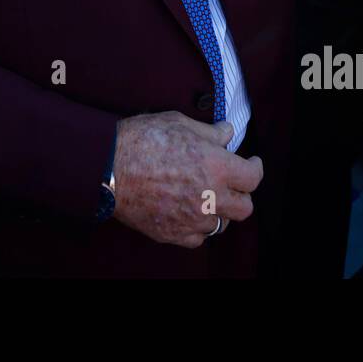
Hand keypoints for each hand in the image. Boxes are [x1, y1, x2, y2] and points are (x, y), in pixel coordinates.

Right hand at [111, 111, 262, 247]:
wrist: (107, 167)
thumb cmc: (142, 140)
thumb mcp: (178, 123)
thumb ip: (209, 132)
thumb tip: (227, 133)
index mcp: (216, 167)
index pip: (253, 177)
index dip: (255, 168)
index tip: (251, 162)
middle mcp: (210, 197)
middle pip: (245, 208)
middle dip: (241, 194)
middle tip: (231, 182)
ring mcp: (192, 219)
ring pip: (222, 225)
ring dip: (219, 211)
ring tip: (206, 196)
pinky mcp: (173, 234)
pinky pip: (198, 238)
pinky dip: (197, 226)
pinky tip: (189, 211)